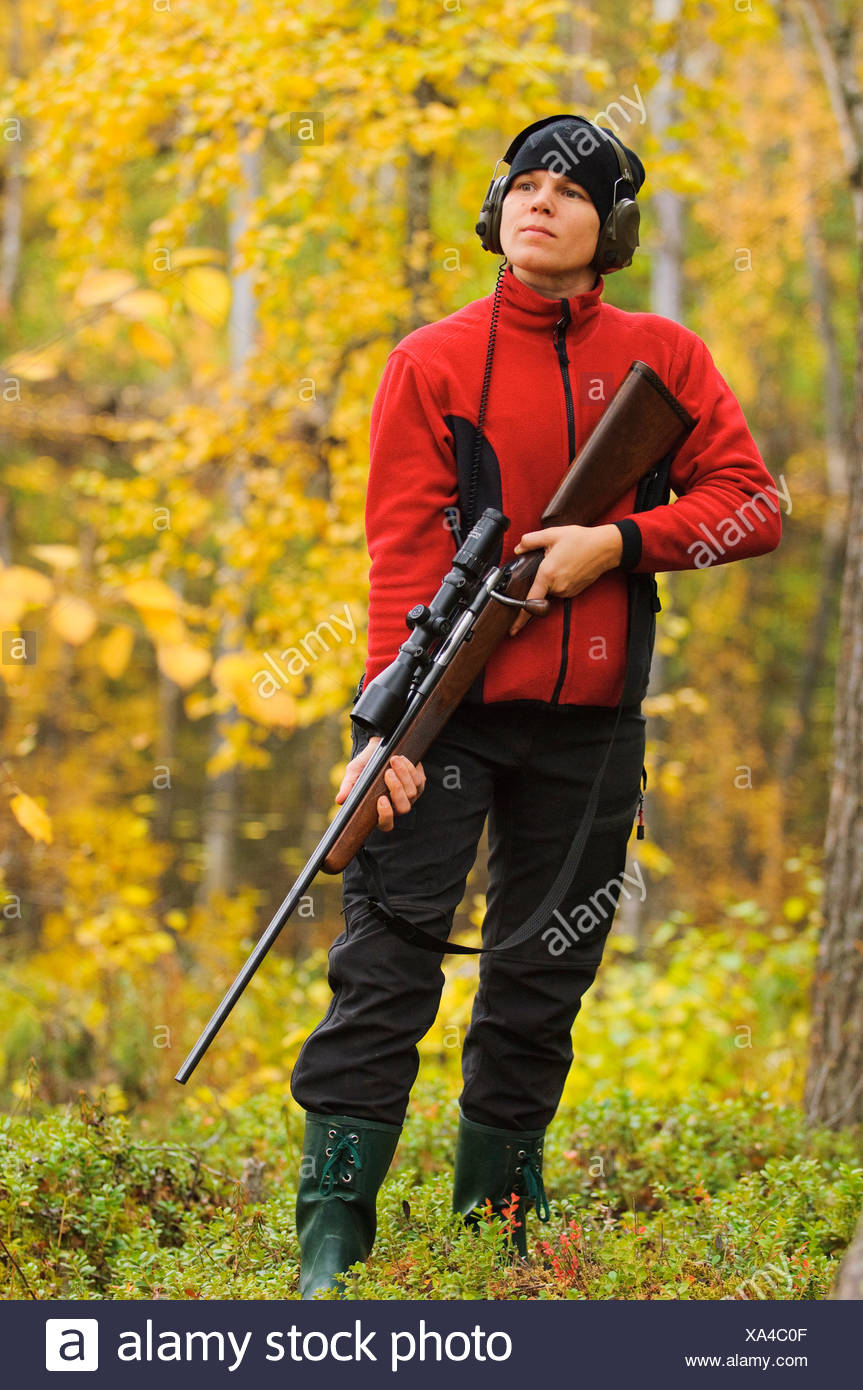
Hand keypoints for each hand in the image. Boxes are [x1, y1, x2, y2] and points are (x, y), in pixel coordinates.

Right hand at [335, 736, 426, 830]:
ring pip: (413, 793)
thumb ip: (348, 787)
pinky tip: (401, 759)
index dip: (386, 816)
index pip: (386, 824)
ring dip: (404, 775)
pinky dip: (410, 769)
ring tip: (393, 760)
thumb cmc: (364, 766)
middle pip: (403, 808)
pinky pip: (419, 781)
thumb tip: (340, 800)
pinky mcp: (419, 783)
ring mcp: (410, 796)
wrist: (378, 749)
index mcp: (380, 810)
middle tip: (387, 773)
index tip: (381, 799)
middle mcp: (396, 806)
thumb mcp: (353, 774)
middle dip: (397, 790)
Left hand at [508, 523, 622, 634]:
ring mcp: (567, 591)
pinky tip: (568, 566)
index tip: (512, 628)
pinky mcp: (574, 592)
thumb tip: (518, 549)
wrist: (605, 548)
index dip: (520, 617)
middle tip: (550, 559)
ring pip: (549, 589)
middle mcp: (557, 586)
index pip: (530, 601)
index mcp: (548, 574)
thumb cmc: (581, 540)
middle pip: (539, 589)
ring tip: (562, 561)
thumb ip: (530, 541)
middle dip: (540, 577)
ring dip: (550, 578)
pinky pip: (559, 589)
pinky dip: (559, 580)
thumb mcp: (552, 534)